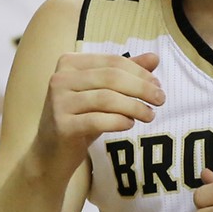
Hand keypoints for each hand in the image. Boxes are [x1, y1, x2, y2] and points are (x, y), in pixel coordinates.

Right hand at [29, 51, 161, 179]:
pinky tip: (129, 124)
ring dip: (134, 106)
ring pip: (106, 98)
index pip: (112, 61)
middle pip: (111, 77)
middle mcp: (60, 78)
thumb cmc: (80, 118)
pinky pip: (98, 120)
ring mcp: (58, 102)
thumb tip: (154, 58)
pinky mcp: (62, 125)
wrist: (51, 153)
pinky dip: (118, 121)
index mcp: (69, 63)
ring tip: (149, 115)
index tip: (158, 85)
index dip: (139, 72)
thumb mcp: (102, 93)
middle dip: (141, 88)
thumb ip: (126, 74)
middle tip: (161, 100)